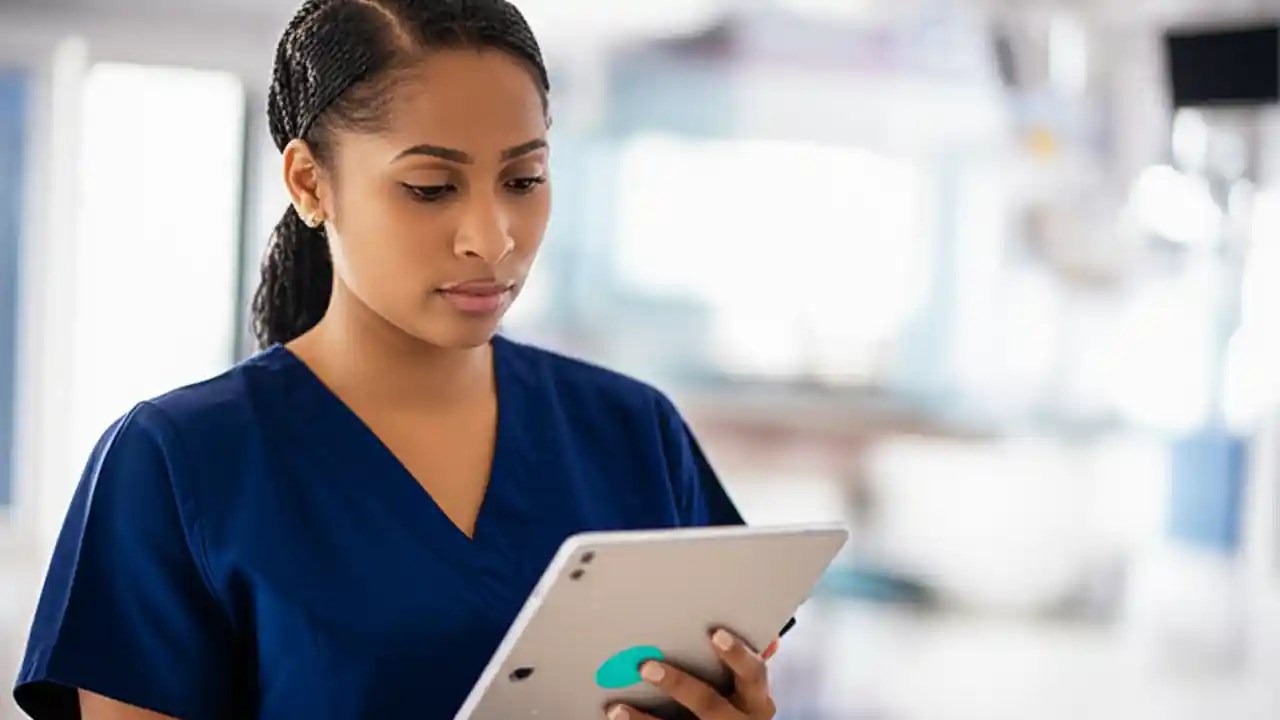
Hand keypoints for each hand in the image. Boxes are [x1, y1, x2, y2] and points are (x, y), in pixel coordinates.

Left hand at [606, 630, 777, 719]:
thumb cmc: (739, 705)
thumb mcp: (748, 689)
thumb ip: (743, 664)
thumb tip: (762, 635)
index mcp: (756, 700)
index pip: (752, 674)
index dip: (736, 655)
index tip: (715, 634)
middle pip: (709, 704)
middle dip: (678, 685)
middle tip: (647, 666)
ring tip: (617, 708)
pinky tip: (617, 719)